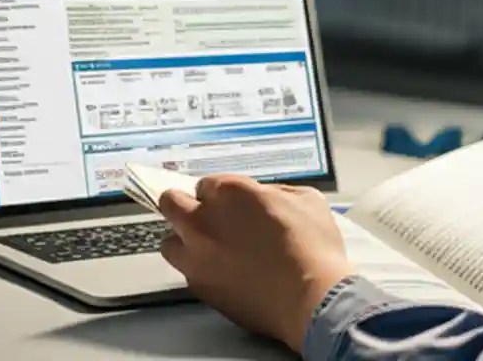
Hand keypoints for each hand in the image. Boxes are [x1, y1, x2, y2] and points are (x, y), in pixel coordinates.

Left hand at [158, 176, 353, 351]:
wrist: (310, 298)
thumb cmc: (313, 246)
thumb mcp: (307, 200)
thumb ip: (275, 193)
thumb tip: (263, 199)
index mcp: (230, 192)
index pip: (207, 184)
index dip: (222, 194)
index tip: (234, 205)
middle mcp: (203, 220)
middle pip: (171, 203)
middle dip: (184, 206)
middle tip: (206, 219)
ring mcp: (195, 255)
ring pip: (169, 241)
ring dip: (184, 241)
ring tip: (208, 250)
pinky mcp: (197, 286)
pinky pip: (186, 272)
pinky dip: (200, 270)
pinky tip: (223, 275)